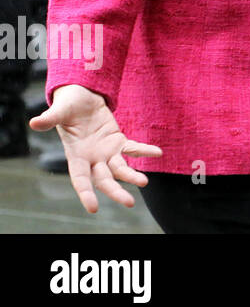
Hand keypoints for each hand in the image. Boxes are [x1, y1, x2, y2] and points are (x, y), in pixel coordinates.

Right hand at [29, 85, 161, 213]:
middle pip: (104, 179)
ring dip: (132, 175)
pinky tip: (158, 153)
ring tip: (145, 182)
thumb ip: (50, 119)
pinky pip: (133, 148)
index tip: (93, 208)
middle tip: (129, 202)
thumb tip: (34, 123)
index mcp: (75, 155)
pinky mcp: (118, 141)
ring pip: (120, 168)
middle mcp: (92, 158)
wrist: (81, 98)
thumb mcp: (59, 111)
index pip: (80, 178)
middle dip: (115, 191)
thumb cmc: (67, 106)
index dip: (85, 193)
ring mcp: (106, 151)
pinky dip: (144, 151)